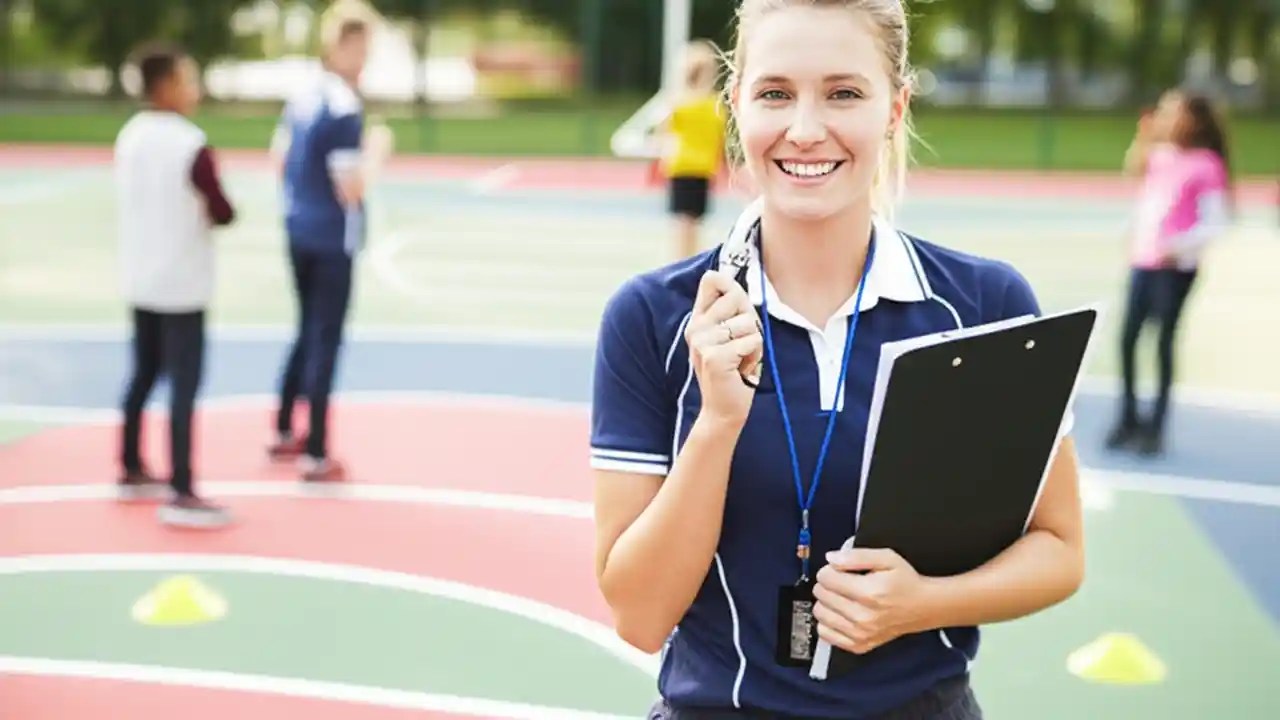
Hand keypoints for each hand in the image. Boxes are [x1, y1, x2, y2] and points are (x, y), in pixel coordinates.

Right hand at [685, 270, 763, 425]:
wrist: (724, 409)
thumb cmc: (734, 370)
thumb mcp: (732, 334)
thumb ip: (730, 308)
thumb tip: (722, 276)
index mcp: (698, 319)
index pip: (713, 280)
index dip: (733, 289)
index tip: (737, 313)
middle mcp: (696, 327)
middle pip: (738, 298)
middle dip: (751, 323)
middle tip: (741, 347)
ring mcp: (703, 342)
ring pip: (749, 322)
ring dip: (755, 343)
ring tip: (742, 359)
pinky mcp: (714, 357)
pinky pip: (752, 340)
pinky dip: (755, 356)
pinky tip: (743, 369)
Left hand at [813, 548, 932, 654]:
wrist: (923, 607)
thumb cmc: (905, 582)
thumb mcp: (886, 558)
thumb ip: (856, 556)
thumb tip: (831, 559)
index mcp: (869, 593)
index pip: (826, 578)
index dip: (829, 569)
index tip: (839, 570)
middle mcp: (863, 617)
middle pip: (821, 595)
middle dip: (827, 584)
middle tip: (842, 582)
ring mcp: (860, 634)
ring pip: (820, 613)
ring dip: (826, 602)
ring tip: (841, 597)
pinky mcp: (858, 645)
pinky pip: (825, 633)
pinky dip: (828, 622)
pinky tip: (840, 614)